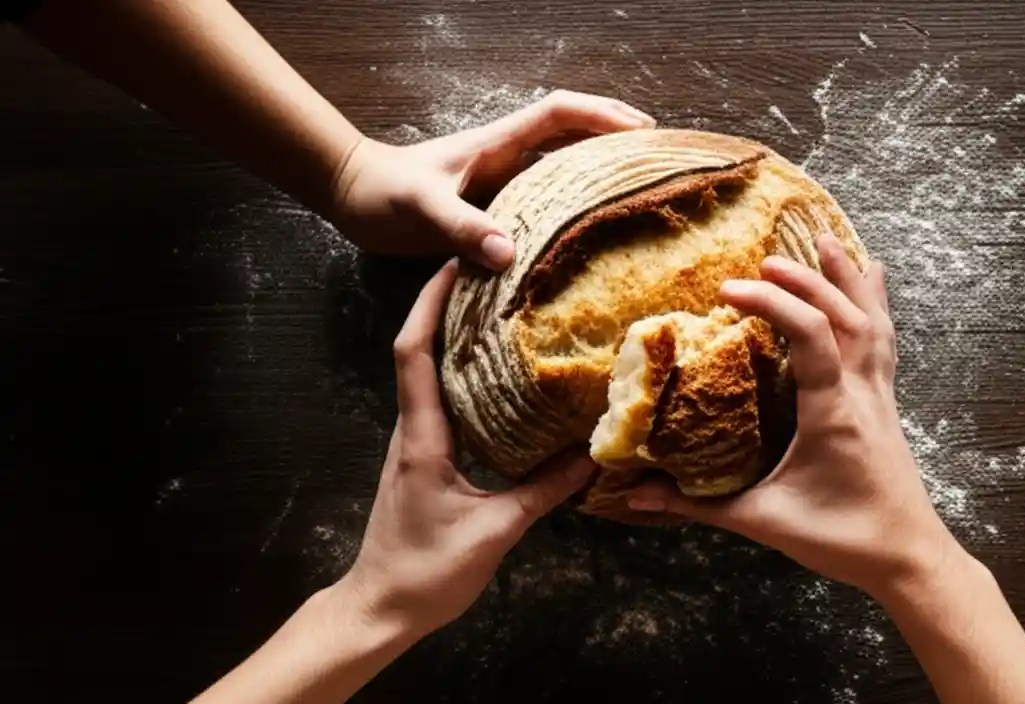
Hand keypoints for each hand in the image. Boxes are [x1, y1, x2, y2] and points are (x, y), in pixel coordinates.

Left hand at [328, 90, 655, 267]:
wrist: (350, 199)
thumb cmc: (383, 193)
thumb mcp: (421, 207)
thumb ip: (462, 227)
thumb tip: (509, 255)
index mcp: (499, 144)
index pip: (561, 114)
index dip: (603, 115)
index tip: (644, 131)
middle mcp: (508, 160)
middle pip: (575, 138)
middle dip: (617, 142)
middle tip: (661, 164)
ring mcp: (502, 185)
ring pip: (563, 171)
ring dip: (599, 175)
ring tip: (640, 198)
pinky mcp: (492, 212)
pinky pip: (545, 206)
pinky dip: (571, 212)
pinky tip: (589, 239)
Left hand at [336, 260, 597, 636]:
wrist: (379, 610)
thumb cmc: (426, 572)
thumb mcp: (495, 532)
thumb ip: (543, 492)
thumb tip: (592, 457)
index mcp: (422, 438)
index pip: (414, 353)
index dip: (430, 303)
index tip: (454, 262)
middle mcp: (412, 431)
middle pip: (420, 351)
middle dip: (448, 305)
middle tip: (490, 273)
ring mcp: (415, 445)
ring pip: (429, 376)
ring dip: (455, 338)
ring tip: (500, 311)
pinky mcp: (424, 461)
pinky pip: (442, 404)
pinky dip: (464, 377)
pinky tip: (500, 378)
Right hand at [626, 235, 961, 598]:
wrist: (910, 559)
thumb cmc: (841, 540)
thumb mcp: (764, 521)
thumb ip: (697, 505)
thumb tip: (635, 496)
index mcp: (834, 414)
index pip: (812, 337)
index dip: (774, 303)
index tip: (729, 290)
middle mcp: (863, 393)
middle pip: (844, 315)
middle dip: (805, 279)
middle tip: (764, 259)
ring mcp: (880, 395)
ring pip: (872, 319)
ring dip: (846, 276)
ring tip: (824, 237)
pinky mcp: (886, 402)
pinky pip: (883, 337)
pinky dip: (874, 300)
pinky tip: (871, 276)